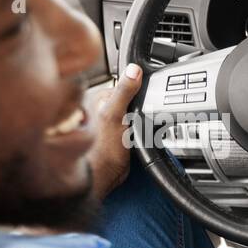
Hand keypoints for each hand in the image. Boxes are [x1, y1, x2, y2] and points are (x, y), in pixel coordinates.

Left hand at [85, 63, 141, 199]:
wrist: (102, 177)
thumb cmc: (101, 149)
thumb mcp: (115, 115)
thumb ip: (124, 91)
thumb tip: (134, 70)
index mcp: (97, 98)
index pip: (124, 84)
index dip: (138, 88)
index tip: (149, 93)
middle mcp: (102, 109)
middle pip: (131, 98)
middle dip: (141, 105)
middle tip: (145, 117)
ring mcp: (111, 123)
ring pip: (135, 113)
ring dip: (143, 119)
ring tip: (142, 129)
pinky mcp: (120, 137)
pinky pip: (137, 128)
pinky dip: (143, 130)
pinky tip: (142, 136)